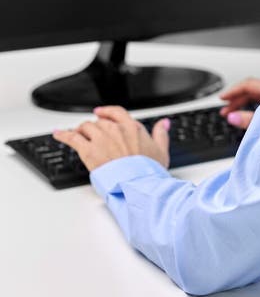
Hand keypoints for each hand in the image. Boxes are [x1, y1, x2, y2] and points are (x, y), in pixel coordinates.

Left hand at [52, 105, 170, 171]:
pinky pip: (72, 138)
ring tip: (78, 135)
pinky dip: (63, 135)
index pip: (116, 113)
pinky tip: (57, 134)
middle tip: (91, 133)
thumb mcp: (161, 151)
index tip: (101, 112)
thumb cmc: (149, 171)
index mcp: (132, 127)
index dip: (106, 112)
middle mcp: (115, 130)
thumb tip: (164, 124)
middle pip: (100, 121)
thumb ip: (161, 134)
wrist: (137, 184)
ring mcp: (101, 139)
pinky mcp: (88, 151)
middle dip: (95, 127)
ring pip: (86, 127)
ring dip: (81, 130)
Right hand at [219, 77, 259, 128]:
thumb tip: (232, 117)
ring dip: (245, 103)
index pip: (248, 84)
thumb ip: (249, 120)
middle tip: (225, 111)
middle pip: (253, 89)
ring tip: (234, 114)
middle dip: (237, 99)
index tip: (222, 98)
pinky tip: (250, 113)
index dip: (233, 91)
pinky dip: (256, 105)